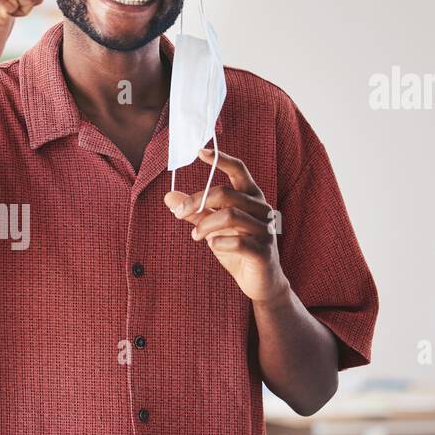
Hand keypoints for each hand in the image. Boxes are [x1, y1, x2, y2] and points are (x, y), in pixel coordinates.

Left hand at [164, 147, 286, 302]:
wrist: (260, 282)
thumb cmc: (237, 249)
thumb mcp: (213, 228)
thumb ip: (194, 211)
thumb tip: (169, 196)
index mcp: (251, 198)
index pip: (239, 171)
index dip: (221, 160)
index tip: (200, 151)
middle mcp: (262, 209)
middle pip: (226, 193)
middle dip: (196, 202)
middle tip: (179, 213)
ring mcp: (265, 230)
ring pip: (230, 215)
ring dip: (205, 225)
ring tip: (196, 235)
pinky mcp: (264, 251)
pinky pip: (238, 242)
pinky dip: (219, 243)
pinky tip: (215, 246)